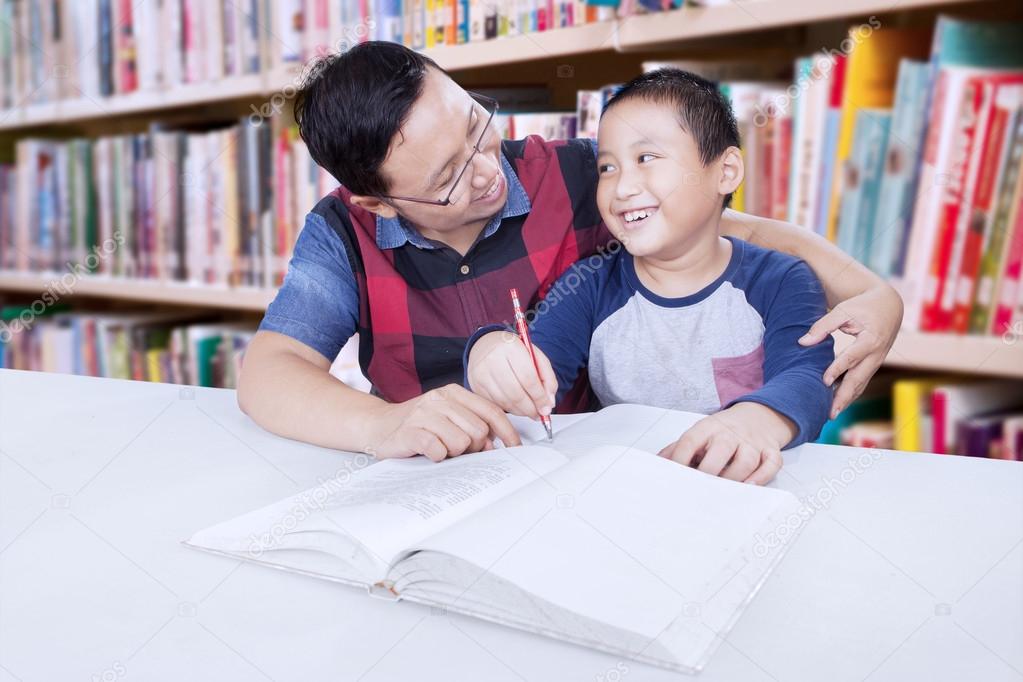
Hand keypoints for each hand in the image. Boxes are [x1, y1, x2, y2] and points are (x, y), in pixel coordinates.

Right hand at [365, 384, 521, 461]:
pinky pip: (438, 450)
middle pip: (479, 431)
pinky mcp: (410, 431)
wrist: (377, 426)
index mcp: (454, 393)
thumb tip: (496, 445)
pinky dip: (437, 457)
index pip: (491, 411)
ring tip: (440, 449)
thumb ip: (472, 425)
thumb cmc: (419, 426)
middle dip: (474, 447)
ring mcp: (424, 414)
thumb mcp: (448, 418)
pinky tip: (429, 453)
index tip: (515, 448)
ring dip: (454, 453)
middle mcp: (440, 398)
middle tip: (458, 449)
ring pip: (461, 442)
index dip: (507, 432)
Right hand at [467, 331, 557, 419]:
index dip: (539, 397)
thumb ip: (547, 377)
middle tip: (539, 415)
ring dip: (520, 412)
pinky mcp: (474, 385)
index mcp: (511, 347)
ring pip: (504, 402)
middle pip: (515, 393)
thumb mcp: (535, 356)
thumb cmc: (513, 351)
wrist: (486, 345)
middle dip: (530, 409)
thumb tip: (549, 403)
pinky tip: (516, 408)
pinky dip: (508, 410)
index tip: (547, 408)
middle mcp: (493, 359)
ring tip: (530, 412)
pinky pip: (494, 404)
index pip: (528, 378)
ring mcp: (481, 373)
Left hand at [657, 402, 793, 484]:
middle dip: (709, 471)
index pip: (691, 440)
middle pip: (721, 449)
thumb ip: (678, 448)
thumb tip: (657, 464)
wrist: (759, 415)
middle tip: (699, 489)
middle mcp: (731, 433)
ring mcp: (753, 442)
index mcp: (709, 427)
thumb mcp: (700, 432)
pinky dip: (762, 476)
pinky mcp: (771, 450)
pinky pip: (771, 464)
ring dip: (734, 478)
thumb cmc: (723, 430)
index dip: (679, 458)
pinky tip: (750, 486)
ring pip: (746, 461)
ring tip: (722, 492)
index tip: (673, 476)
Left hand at [799, 283, 902, 417]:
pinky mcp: (873, 364)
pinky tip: (839, 402)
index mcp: (871, 340)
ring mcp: (876, 361)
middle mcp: (876, 354)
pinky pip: (862, 381)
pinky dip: (852, 393)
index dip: (837, 369)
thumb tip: (803, 342)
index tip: (824, 381)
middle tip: (830, 412)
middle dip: (844, 396)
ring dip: (847, 399)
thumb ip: (823, 326)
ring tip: (832, 413)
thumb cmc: (863, 306)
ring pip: (861, 384)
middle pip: (859, 379)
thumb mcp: (843, 311)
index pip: (852, 358)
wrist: (889, 305)